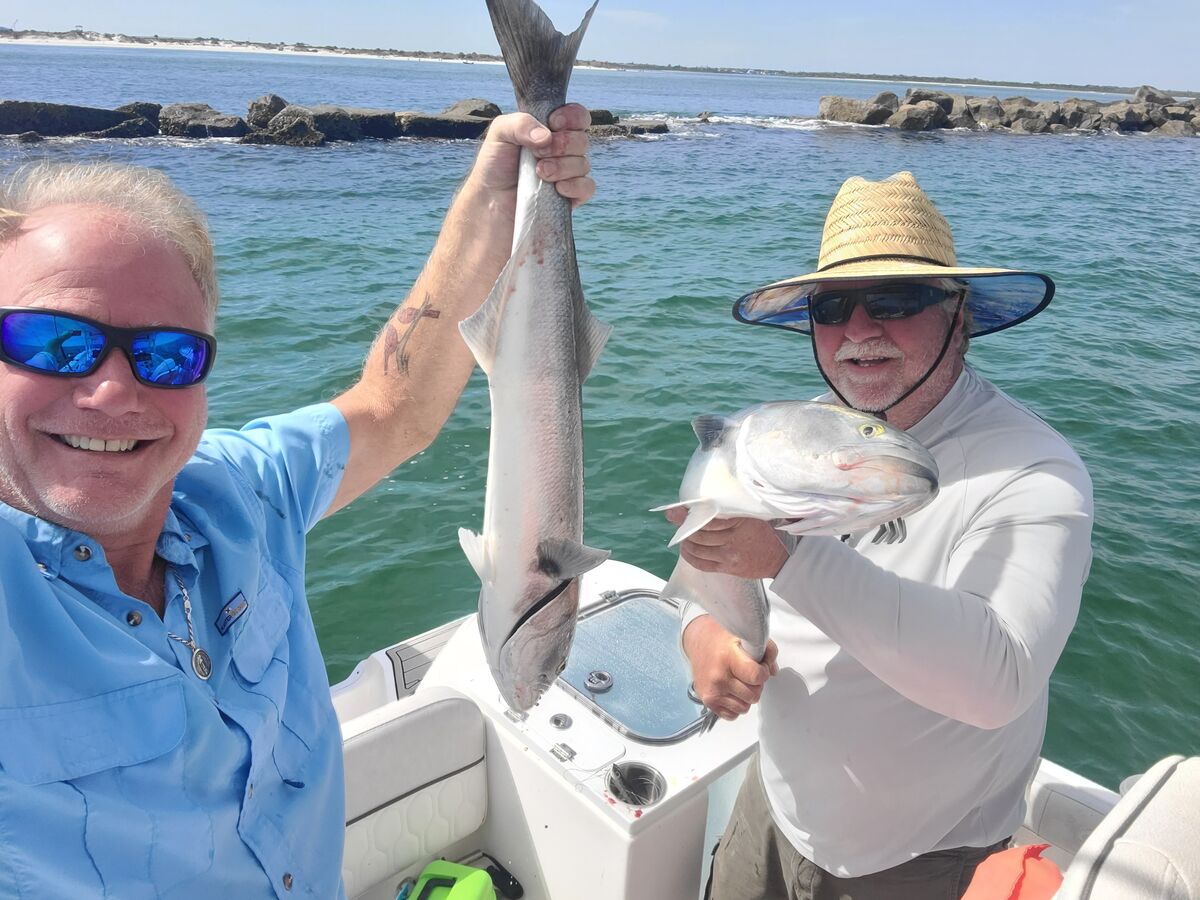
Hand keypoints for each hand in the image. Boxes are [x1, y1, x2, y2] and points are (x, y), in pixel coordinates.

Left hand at [468, 103, 593, 208]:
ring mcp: (568, 174)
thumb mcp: (500, 133)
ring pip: (583, 164)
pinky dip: (575, 186)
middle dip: (561, 145)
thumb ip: (521, 123)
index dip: (572, 117)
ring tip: (539, 173)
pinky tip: (557, 188)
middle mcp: (564, 150)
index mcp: (552, 129)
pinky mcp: (571, 197)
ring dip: (561, 167)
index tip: (553, 122)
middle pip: (582, 140)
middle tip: (538, 153)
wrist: (490, 199)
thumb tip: (547, 136)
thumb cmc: (495, 164)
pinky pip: (587, 188)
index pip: (578, 116)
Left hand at [665, 508, 790, 578]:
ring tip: (683, 537)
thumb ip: (731, 511)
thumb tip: (706, 503)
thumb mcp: (752, 516)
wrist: (780, 558)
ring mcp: (730, 555)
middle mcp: (733, 539)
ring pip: (699, 549)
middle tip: (677, 522)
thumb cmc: (764, 533)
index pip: (709, 518)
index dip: (689, 514)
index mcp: (740, 522)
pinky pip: (703, 564)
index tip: (676, 510)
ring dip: (686, 542)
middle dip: (684, 528)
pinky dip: (691, 557)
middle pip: (700, 534)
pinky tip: (687, 551)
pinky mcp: (728, 568)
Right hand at [683, 615, 778, 719]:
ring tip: (739, 681)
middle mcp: (718, 677)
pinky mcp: (708, 701)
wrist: (698, 642)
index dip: (764, 672)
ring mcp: (712, 691)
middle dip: (756, 685)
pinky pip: (732, 715)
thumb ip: (765, 650)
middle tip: (748, 673)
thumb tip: (773, 671)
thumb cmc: (722, 639)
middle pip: (753, 695)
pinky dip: (735, 705)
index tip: (761, 667)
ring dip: (746, 696)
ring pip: (744, 707)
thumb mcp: (745, 636)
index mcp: (728, 658)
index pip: (757, 676)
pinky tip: (731, 691)